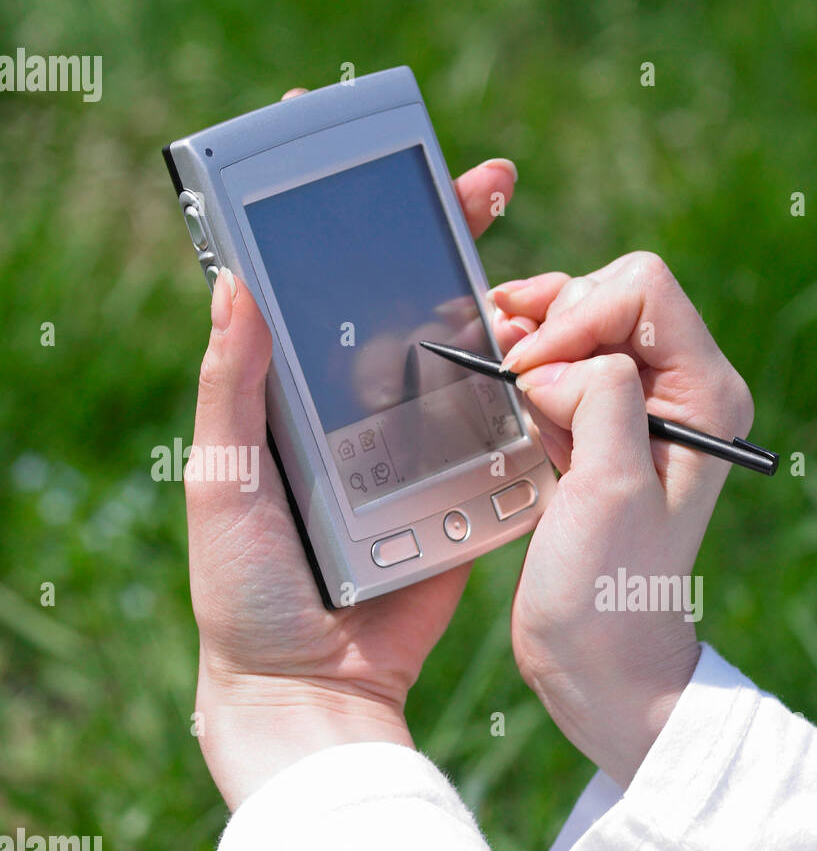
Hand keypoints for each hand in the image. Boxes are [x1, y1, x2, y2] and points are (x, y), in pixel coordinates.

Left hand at [188, 87, 529, 808]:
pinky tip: (558, 361)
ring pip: (468, 367)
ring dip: (505, 315)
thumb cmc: (247, 590)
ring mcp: (418, 456)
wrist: (316, 688)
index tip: (391, 162)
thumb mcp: (224, 481)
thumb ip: (233, 389)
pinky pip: (500, 444)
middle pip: (414, 309)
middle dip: (454, 242)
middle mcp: (362, 415)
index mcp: (297, 399)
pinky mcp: (463, 502)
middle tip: (494, 186)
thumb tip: (233, 282)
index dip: (358, 224)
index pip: (331, 290)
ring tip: (535, 269)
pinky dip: (531, 404)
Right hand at [494, 252, 753, 786]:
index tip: (532, 371)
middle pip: (612, 297)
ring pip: (583, 327)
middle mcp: (684, 393)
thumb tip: (556, 359)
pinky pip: (564, 370)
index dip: (579, 315)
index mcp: (706, 396)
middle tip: (513, 373)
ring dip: (535, 342)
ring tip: (500, 372)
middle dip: (555, 323)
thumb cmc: (611, 589)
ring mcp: (642, 412)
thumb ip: (601, 396)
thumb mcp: (611, 485)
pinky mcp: (602, 432)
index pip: (643, 290)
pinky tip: (507, 395)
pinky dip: (530, 371)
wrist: (598, 657)